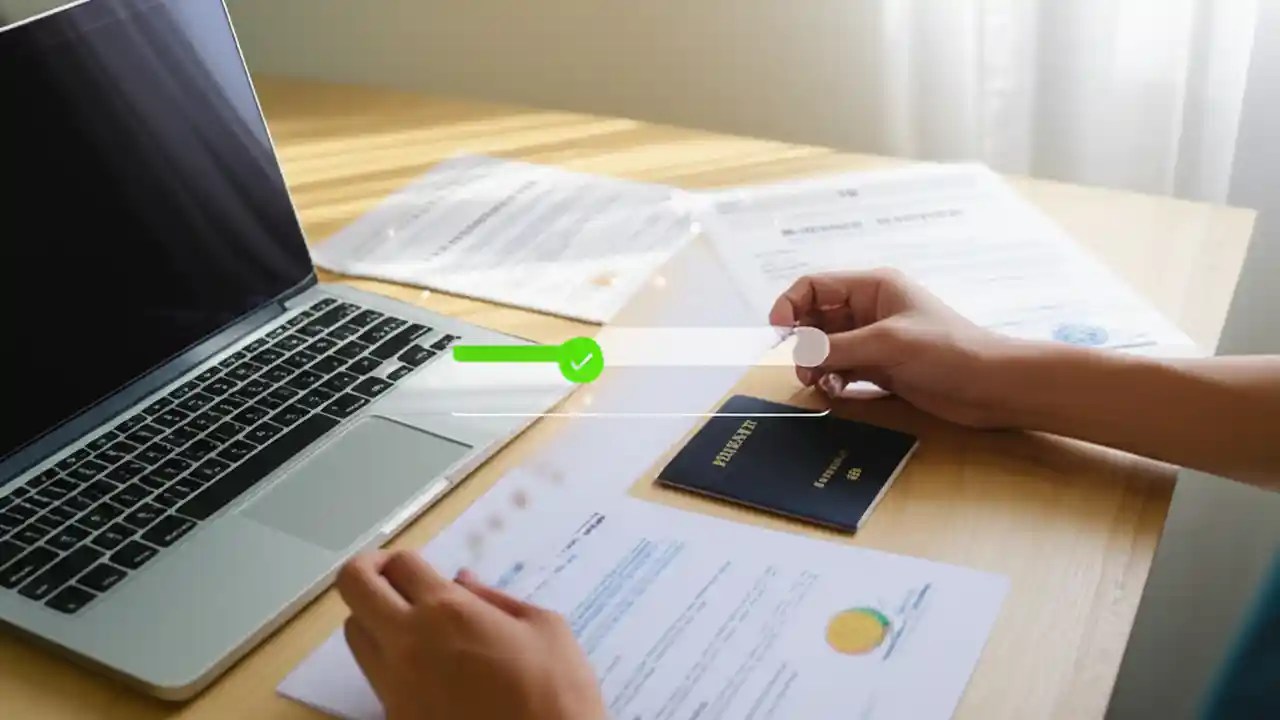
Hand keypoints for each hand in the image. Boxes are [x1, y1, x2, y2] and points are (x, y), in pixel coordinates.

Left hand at [336, 551, 604, 719]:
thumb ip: (496, 599)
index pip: (398, 564)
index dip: (405, 558)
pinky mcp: (394, 716)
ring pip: (354, 634)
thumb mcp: (545, 628)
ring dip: (373, 616)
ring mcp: (394, 685)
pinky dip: (388, 658)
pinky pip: (374, 674)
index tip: (419, 568)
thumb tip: (463, 583)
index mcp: (446, 611)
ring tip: (408, 623)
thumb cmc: (556, 692)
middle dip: (368, 571)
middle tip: (392, 577)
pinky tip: (425, 664)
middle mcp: (407, 643)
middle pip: (353, 588)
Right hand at [769, 269, 1014, 427]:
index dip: (790, 305)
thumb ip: (838, 346)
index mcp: (873, 287)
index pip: (815, 286)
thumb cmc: (948, 351)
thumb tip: (798, 351)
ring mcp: (874, 339)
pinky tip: (835, 391)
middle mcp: (869, 309)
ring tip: (818, 382)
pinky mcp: (880, 367)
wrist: (991, 386)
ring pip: (826, 346)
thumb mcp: (888, 343)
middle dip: (802, 341)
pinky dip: (832, 378)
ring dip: (815, 363)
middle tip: (803, 367)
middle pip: (815, 318)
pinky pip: (841, 368)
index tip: (777, 333)